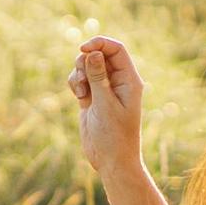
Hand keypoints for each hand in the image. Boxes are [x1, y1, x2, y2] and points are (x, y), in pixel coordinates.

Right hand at [67, 36, 144, 175]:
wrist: (110, 161)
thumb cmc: (114, 136)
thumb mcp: (105, 105)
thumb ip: (98, 78)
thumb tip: (93, 53)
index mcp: (129, 80)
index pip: (116, 49)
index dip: (99, 44)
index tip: (83, 50)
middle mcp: (118, 82)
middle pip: (99, 54)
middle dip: (85, 61)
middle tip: (82, 79)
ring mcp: (104, 89)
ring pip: (87, 66)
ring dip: (78, 73)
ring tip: (81, 92)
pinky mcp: (92, 97)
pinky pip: (81, 79)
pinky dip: (76, 83)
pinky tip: (79, 97)